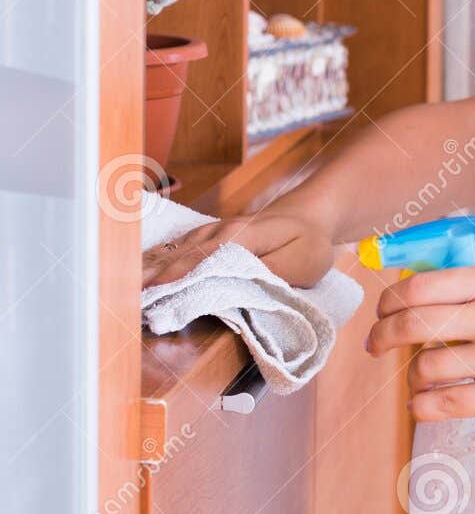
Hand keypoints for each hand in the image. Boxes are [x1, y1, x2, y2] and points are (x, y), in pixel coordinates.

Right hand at [142, 207, 337, 288]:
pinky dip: (159, 260)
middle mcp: (219, 231)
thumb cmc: (308, 243)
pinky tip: (140, 271)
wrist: (310, 215)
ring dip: (151, 268)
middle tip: (126, 298)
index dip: (177, 276)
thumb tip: (237, 287)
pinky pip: (180, 248)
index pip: (202, 259)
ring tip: (124, 288)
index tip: (152, 291)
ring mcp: (212, 232)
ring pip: (175, 250)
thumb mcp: (300, 264)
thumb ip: (268, 275)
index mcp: (240, 237)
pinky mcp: (210, 237)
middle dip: (154, 275)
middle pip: (180, 255)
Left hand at [365, 262, 474, 438]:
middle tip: (375, 346)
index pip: (421, 286)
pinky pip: (439, 403)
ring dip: (411, 377)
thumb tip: (410, 296)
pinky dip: (421, 406)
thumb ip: (473, 290)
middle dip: (383, 336)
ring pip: (423, 367)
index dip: (388, 301)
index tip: (379, 314)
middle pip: (412, 323)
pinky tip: (421, 405)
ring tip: (418, 381)